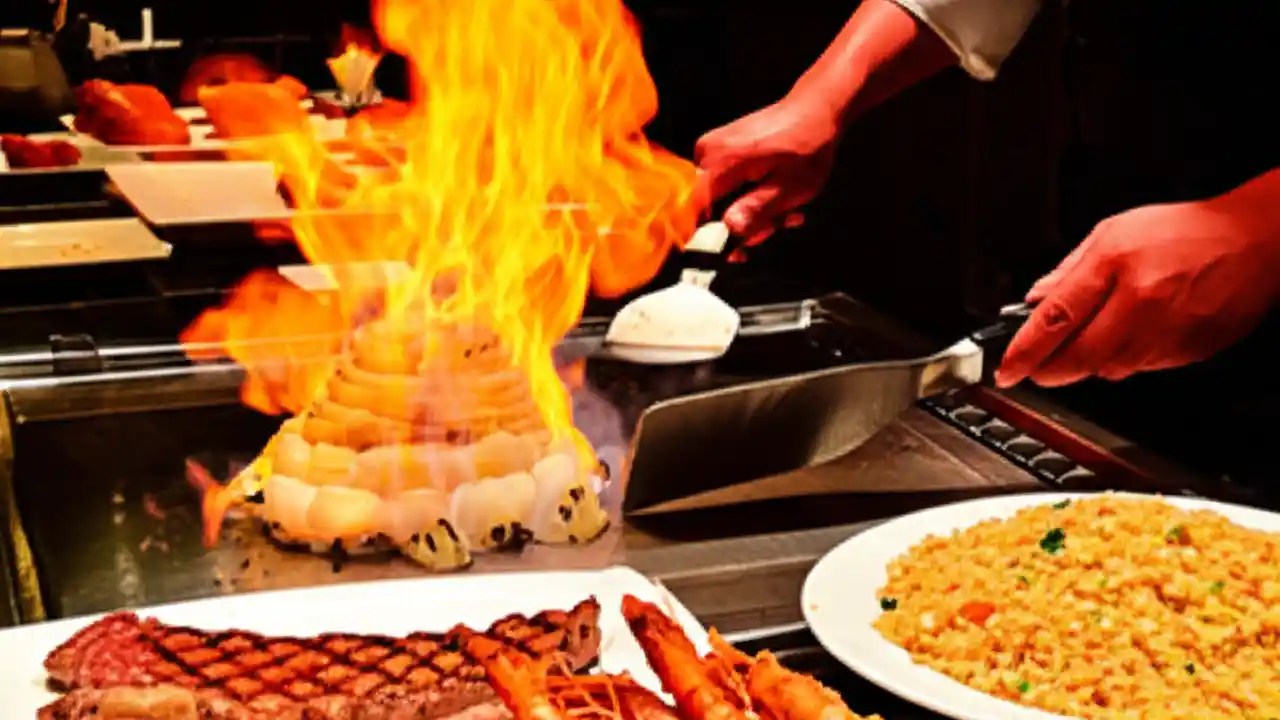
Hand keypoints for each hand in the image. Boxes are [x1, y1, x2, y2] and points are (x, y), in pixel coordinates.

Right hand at [694, 94, 840, 244]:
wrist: (816, 109)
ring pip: (720, 200)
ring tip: (782, 209)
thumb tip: (730, 229)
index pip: (693, 211)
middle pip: (708, 209)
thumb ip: (756, 211)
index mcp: (720, 161)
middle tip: (775, 224)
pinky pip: (726, 185)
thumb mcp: (789, 188)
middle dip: (742, 224)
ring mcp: (712, 149)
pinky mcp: (721, 149)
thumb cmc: (808, 144)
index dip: (711, 236)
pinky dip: (749, 195)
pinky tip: (773, 195)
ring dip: (750, 212)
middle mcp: (707, 152)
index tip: (735, 249)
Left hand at [996, 186, 1279, 387]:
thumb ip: (1068, 270)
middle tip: (1036, 368)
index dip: (1023, 351)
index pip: (1055, 319)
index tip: (1006, 369)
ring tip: (1095, 337)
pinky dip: (1124, 360)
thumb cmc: (1185, 231)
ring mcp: (1166, 331)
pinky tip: (1133, 335)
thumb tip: (1035, 301)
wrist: (1254, 240)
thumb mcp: (1113, 232)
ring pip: (1108, 370)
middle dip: (1048, 370)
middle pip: (1077, 358)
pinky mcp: (1187, 351)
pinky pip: (1141, 370)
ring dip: (1088, 364)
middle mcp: (1140, 301)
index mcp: (1114, 264)